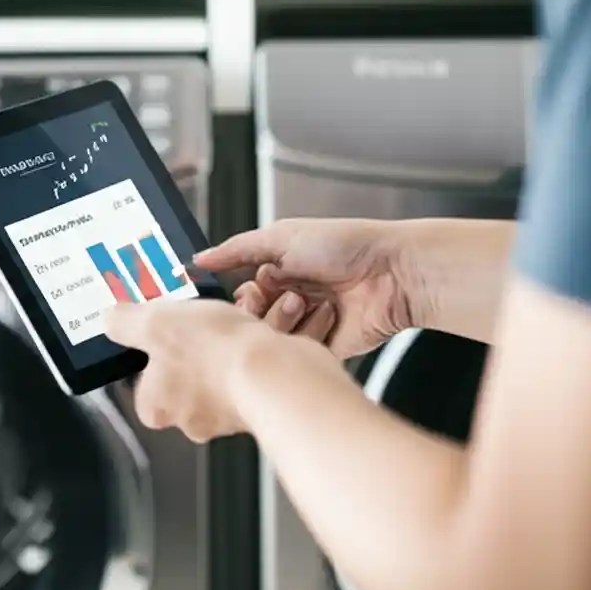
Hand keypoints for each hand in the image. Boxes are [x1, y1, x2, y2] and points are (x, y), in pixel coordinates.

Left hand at [104, 299, 337, 442]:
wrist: (277, 372)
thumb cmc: (217, 355)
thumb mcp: (155, 323)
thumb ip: (124, 323)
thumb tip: (110, 320)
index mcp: (157, 407)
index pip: (145, 377)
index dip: (156, 347)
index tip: (166, 328)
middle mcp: (191, 419)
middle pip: (185, 371)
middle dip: (199, 340)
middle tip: (206, 320)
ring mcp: (228, 415)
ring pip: (223, 367)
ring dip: (233, 340)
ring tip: (240, 319)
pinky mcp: (261, 405)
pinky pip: (254, 370)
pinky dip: (259, 349)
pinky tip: (263, 332)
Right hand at [196, 219, 419, 358]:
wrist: (393, 272)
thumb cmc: (346, 245)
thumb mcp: (281, 236)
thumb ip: (235, 250)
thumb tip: (198, 259)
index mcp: (280, 272)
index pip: (242, 294)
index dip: (239, 296)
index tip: (244, 291)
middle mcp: (291, 299)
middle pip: (253, 320)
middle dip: (257, 310)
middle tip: (271, 296)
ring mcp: (308, 325)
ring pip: (272, 338)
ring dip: (284, 319)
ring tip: (304, 301)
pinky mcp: (325, 349)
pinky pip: (298, 353)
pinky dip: (305, 337)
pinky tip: (323, 316)